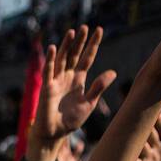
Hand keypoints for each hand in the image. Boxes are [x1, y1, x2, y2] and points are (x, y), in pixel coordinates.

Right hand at [28, 25, 115, 160]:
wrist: (54, 134)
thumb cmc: (71, 120)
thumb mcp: (89, 103)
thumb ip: (99, 87)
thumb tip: (113, 72)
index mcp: (79, 80)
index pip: (87, 58)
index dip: (93, 45)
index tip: (99, 30)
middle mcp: (67, 77)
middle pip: (74, 55)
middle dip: (79, 41)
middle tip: (85, 26)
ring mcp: (56, 81)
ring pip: (62, 59)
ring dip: (66, 46)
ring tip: (72, 32)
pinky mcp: (47, 88)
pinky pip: (49, 71)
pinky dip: (51, 60)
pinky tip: (54, 48)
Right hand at [134, 114, 160, 160]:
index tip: (157, 108)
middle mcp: (155, 149)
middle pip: (149, 134)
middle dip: (144, 124)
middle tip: (139, 112)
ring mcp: (147, 159)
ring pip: (140, 146)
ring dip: (137, 139)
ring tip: (133, 130)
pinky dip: (133, 159)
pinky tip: (131, 155)